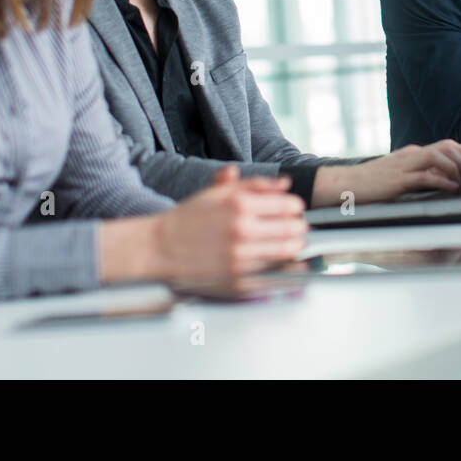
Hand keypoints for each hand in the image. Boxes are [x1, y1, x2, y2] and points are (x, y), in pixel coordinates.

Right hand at [101, 166, 306, 282]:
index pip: (287, 205)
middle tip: (298, 226)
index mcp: (239, 203)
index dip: (296, 207)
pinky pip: (271, 269)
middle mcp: (242, 228)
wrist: (161, 247)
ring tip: (293, 242)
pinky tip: (277, 258)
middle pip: (292, 229)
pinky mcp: (238, 276)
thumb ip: (254, 185)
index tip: (296, 208)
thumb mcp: (218, 192)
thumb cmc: (188, 218)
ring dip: (294, 245)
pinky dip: (280, 263)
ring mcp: (241, 254)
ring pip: (286, 250)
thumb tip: (284, 184)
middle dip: (299, 226)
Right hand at [310, 140, 460, 206]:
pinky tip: (454, 190)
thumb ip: (421, 177)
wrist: (342, 187)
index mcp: (416, 154)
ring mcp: (406, 165)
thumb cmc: (372, 188)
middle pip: (453, 146)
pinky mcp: (398, 179)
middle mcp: (414, 154)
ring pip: (443, 155)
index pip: (453, 146)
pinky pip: (427, 175)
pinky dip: (444, 181)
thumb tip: (446, 186)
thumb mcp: (401, 178)